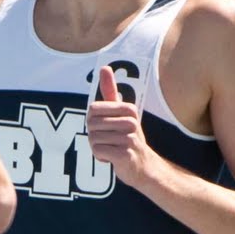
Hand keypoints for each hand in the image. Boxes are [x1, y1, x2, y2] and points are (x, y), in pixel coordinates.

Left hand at [86, 65, 147, 183]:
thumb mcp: (120, 113)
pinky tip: (112, 158)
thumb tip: (104, 67)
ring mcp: (129, 138)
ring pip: (94, 139)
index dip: (93, 121)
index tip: (106, 127)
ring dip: (97, 148)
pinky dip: (100, 157)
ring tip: (111, 149)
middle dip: (94, 136)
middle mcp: (131, 122)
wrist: (142, 166)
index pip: (93, 109)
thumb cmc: (127, 137)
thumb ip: (110, 91)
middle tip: (108, 141)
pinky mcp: (125, 154)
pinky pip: (98, 151)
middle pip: (92, 124)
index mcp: (129, 109)